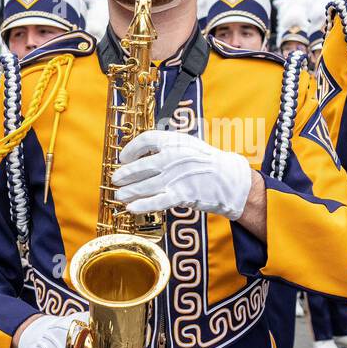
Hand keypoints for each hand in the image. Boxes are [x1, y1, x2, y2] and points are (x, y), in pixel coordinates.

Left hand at [111, 129, 253, 219]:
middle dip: (125, 174)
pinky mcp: (181, 194)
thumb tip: (143, 154)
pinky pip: (157, 201)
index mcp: (175, 141)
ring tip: (119, 195)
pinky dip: (142, 205)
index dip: (131, 149)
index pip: (145, 139)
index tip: (123, 157)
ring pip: (144, 185)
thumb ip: (168, 147)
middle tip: (116, 179)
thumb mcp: (188, 145)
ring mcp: (175, 177)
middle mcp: (172, 157)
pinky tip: (131, 207)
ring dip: (128, 191)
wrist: (230, 179)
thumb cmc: (207, 162)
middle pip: (140, 166)